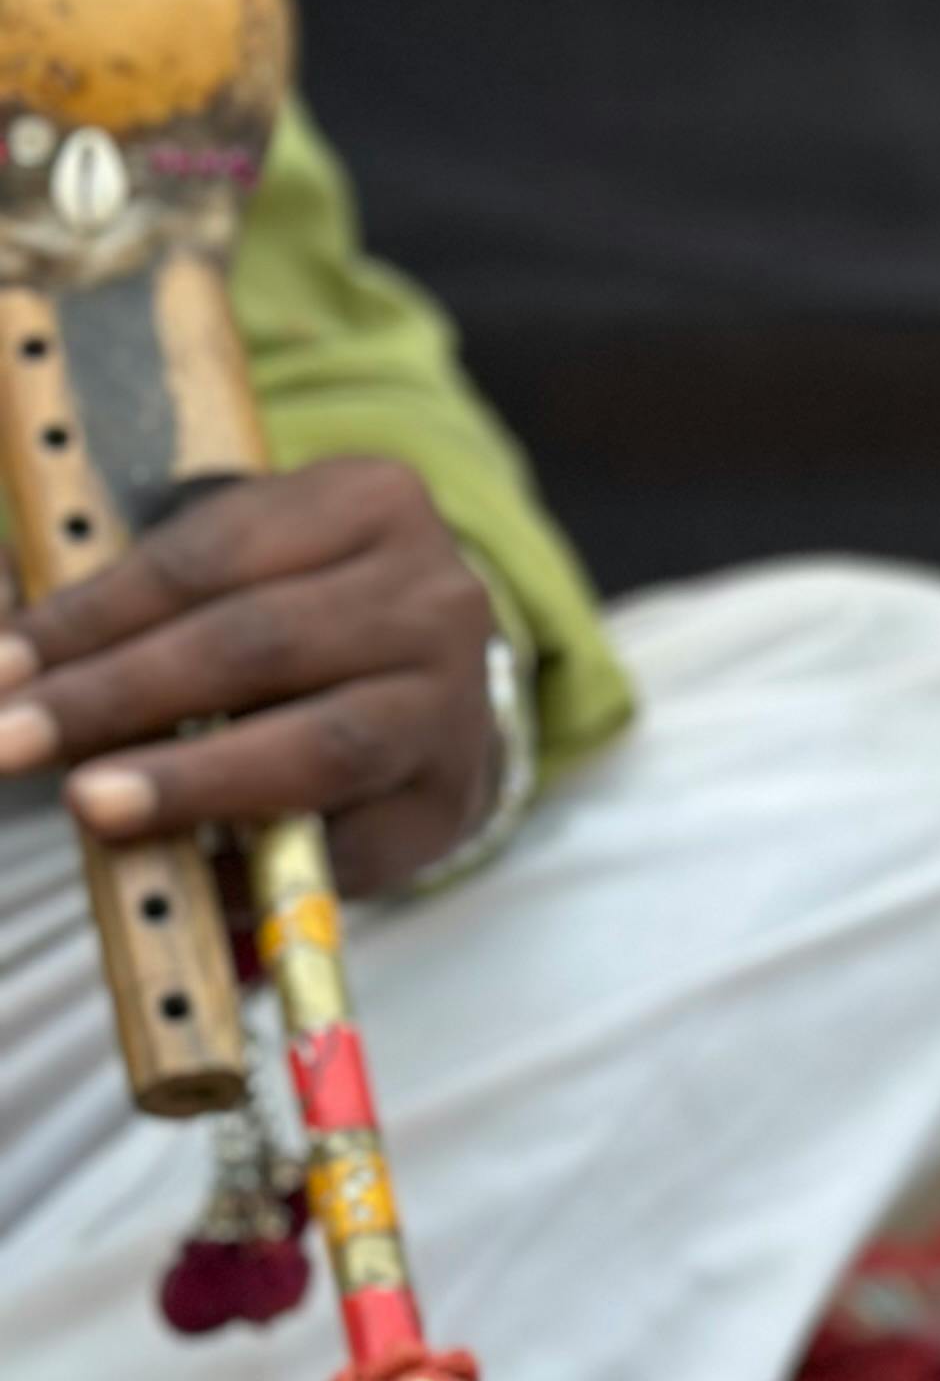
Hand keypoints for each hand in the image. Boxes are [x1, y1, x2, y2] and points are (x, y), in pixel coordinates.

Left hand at [0, 457, 498, 897]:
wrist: (433, 694)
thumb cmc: (300, 617)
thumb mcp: (231, 569)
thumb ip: (119, 596)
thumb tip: (3, 648)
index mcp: (369, 501)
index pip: (207, 557)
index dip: (92, 615)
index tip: (1, 666)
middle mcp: (434, 596)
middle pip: (259, 644)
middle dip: (118, 697)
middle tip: (10, 741)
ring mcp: (454, 703)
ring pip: (319, 746)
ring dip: (191, 781)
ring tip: (91, 805)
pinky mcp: (450, 801)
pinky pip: (347, 846)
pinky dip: (255, 867)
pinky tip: (180, 879)